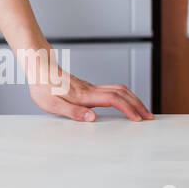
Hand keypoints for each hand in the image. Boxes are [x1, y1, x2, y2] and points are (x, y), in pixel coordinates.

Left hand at [25, 59, 153, 121]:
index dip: (128, 109)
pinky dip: (124, 96)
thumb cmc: (43, 87)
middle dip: (138, 105)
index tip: (138, 119)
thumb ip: (73, 112)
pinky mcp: (88, 88)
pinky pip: (112, 90)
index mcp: (84, 95)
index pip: (113, 100)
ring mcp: (90, 87)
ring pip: (119, 89)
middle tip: (150, 116)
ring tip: (142, 111)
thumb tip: (92, 118)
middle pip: (122, 93)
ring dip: (133, 99)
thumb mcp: (53, 105)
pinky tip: (125, 104)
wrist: (38, 68)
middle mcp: (90, 90)